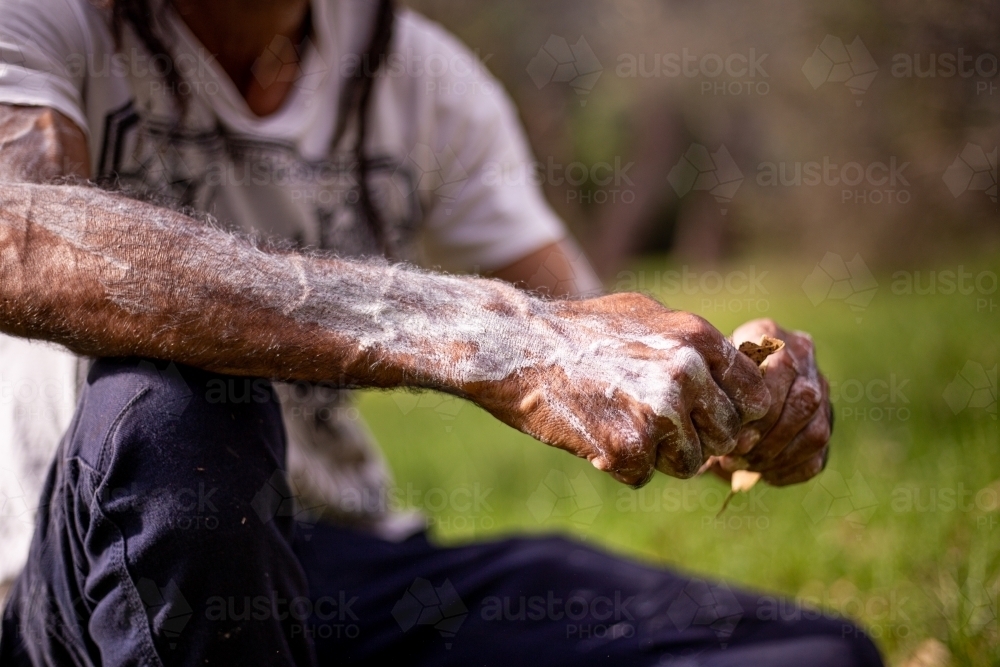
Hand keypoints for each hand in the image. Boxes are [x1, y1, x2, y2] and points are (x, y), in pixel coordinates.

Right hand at [465, 293, 770, 485]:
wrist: (514, 346)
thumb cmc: (580, 330)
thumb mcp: (647, 315)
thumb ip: (697, 345)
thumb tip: (741, 370)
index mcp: (699, 339)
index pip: (756, 398)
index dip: (733, 415)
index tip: (707, 419)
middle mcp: (687, 374)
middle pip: (725, 436)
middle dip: (695, 439)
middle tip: (650, 424)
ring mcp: (658, 412)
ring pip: (688, 463)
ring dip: (658, 456)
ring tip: (616, 424)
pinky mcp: (626, 447)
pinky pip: (643, 476)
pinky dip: (619, 466)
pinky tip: (593, 435)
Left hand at [708, 318, 831, 485]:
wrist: (718, 380)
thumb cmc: (702, 377)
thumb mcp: (703, 373)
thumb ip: (713, 392)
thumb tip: (719, 439)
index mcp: (770, 334)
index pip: (782, 368)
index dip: (762, 410)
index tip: (735, 438)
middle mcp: (802, 355)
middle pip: (805, 401)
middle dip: (769, 438)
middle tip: (736, 457)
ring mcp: (819, 387)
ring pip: (816, 432)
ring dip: (778, 457)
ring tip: (744, 467)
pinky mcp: (824, 420)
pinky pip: (817, 456)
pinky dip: (789, 470)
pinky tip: (762, 474)